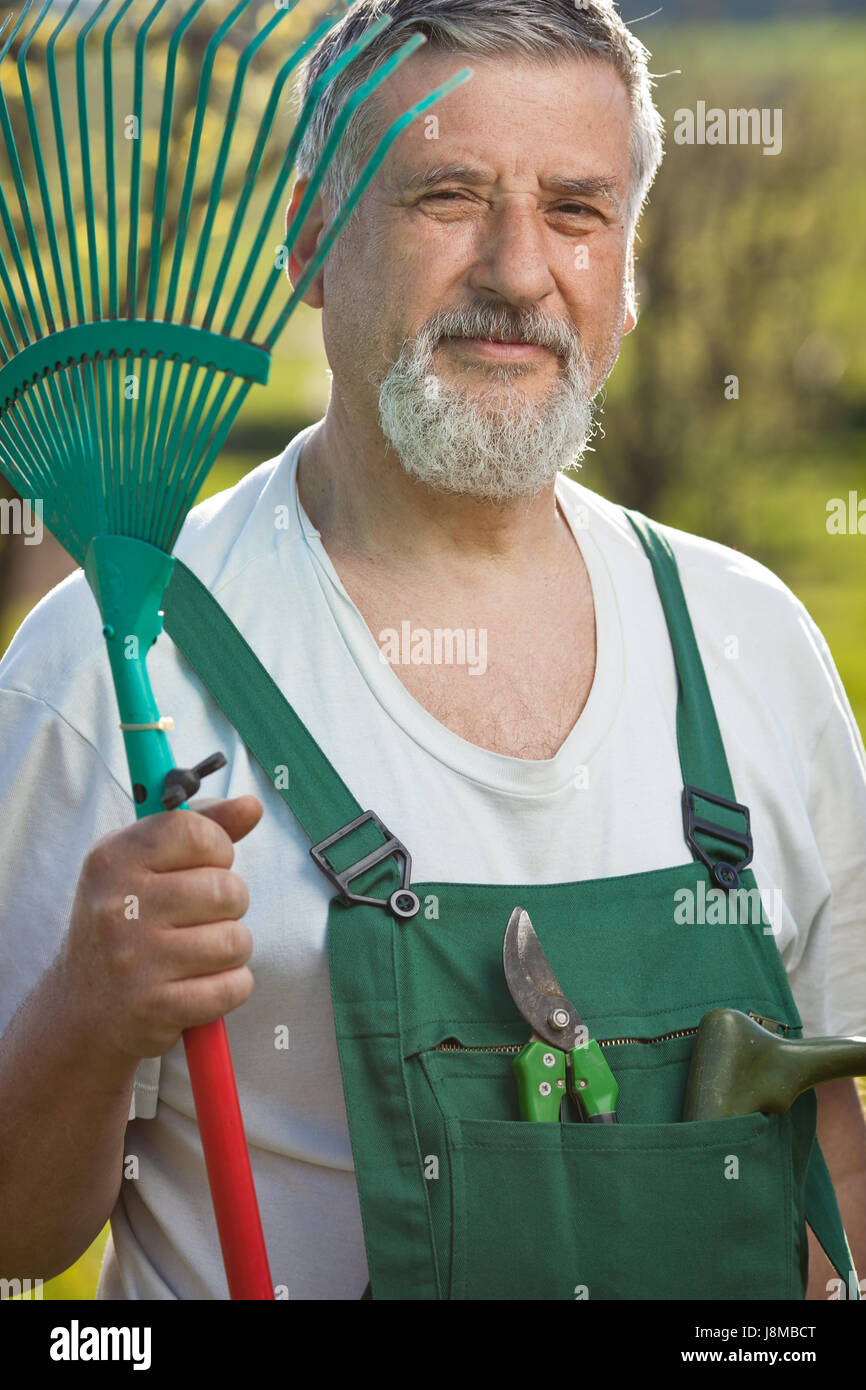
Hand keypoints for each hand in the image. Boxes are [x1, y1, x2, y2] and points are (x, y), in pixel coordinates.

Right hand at [58, 795, 263, 1060]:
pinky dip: (230, 987)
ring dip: (231, 949)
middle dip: (229, 905)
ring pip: (236, 940)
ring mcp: (134, 960)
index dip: (218, 850)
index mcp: (113, 859)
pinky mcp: (155, 1007)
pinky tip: (201, 985)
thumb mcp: (144, 865)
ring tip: (199, 953)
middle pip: (228, 889)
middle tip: (199, 919)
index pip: (198, 833)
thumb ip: (202, 828)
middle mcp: (118, 906)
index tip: (204, 867)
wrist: (81, 1010)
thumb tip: (252, 805)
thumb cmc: (125, 924)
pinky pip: (234, 986)